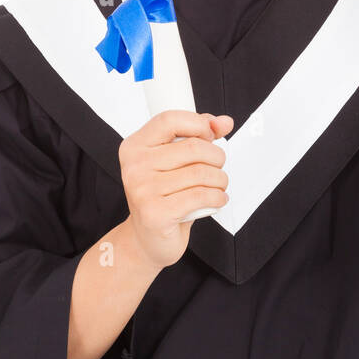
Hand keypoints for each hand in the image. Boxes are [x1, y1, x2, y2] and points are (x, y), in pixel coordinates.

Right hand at [119, 110, 231, 269]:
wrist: (147, 239)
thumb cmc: (163, 196)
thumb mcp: (174, 161)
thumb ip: (198, 135)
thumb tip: (224, 122)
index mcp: (134, 147)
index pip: (170, 120)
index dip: (198, 124)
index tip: (210, 134)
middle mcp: (134, 166)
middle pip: (193, 147)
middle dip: (217, 156)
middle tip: (218, 167)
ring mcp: (142, 190)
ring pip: (201, 173)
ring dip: (220, 179)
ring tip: (218, 186)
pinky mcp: (155, 213)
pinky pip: (201, 196)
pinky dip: (217, 197)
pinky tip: (217, 199)